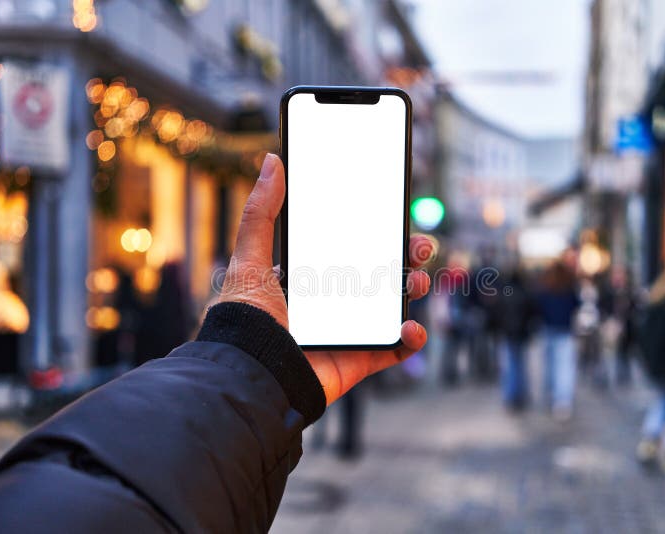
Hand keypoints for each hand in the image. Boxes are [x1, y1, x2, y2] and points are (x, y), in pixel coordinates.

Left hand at [218, 153, 434, 404]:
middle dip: (406, 258)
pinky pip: (394, 350)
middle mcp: (332, 303)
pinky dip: (411, 340)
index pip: (351, 249)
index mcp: (310, 278)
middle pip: (380, 274)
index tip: (397, 216)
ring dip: (414, 290)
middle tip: (420, 246)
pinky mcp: (357, 361)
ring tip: (419, 282)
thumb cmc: (243, 319)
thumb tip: (271, 160)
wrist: (250, 374)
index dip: (377, 234)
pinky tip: (413, 327)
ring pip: (393, 307)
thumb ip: (260, 212)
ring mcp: (348, 333)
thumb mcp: (248, 258)